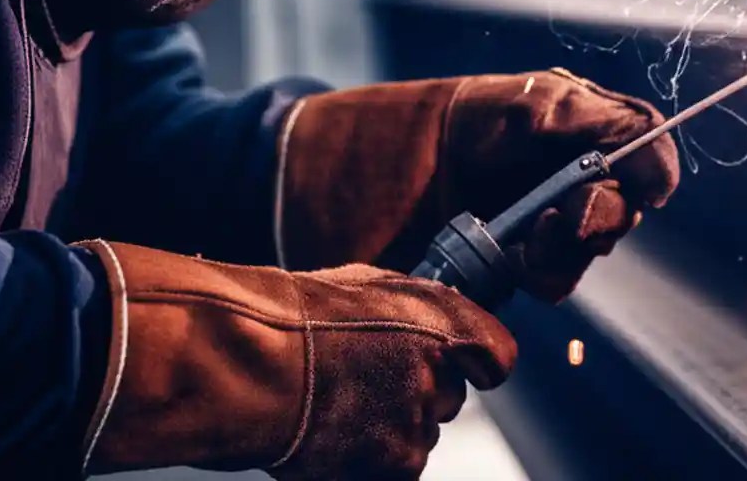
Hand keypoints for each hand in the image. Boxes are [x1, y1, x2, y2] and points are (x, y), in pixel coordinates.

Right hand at [77, 241, 514, 480]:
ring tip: (336, 407)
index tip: (474, 366)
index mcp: (442, 319)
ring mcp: (418, 422)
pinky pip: (395, 468)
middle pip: (449, 397)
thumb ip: (410, 304)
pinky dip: (368, 460)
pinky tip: (331, 437)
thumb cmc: (292, 316)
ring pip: (418, 434)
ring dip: (389, 428)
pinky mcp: (393, 464)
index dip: (483, 361)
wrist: (248, 363)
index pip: (498, 353)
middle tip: (366, 383)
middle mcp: (440, 371)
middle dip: (418, 393)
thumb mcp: (364, 284)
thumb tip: (427, 315)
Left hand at [279, 69, 680, 300]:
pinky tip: (504, 266)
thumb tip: (660, 162)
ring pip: (581, 257)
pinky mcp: (489, 276)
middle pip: (616, 207)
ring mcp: (517, 230)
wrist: (319, 181)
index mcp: (556, 125)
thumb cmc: (408, 128)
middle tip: (568, 217)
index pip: (632, 147)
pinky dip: (535, 281)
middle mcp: (543, 177)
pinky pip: (537, 290)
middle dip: (602, 217)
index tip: (646, 188)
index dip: (649, 169)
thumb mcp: (510, 106)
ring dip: (566, 255)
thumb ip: (588, 119)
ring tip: (526, 243)